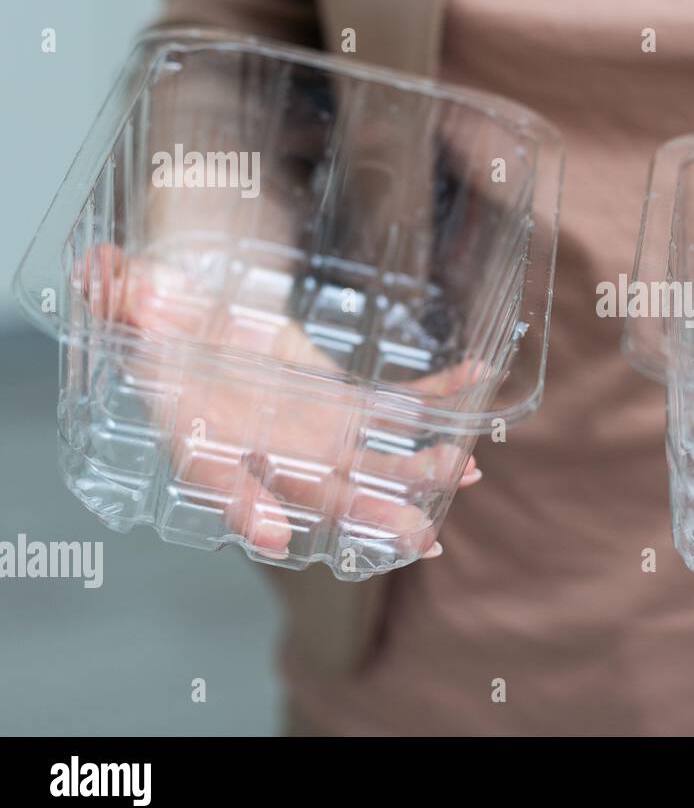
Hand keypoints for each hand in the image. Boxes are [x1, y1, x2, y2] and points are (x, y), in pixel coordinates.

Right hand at [83, 244, 482, 561]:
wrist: (197, 327)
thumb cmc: (161, 332)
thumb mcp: (134, 312)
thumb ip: (127, 302)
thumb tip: (104, 270)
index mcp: (204, 440)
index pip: (218, 480)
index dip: (244, 508)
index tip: (274, 537)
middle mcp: (265, 448)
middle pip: (317, 489)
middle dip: (369, 511)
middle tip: (417, 535)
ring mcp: (310, 431)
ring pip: (370, 459)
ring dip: (419, 468)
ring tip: (467, 473)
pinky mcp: (342, 403)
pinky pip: (395, 406)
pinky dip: (436, 398)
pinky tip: (476, 381)